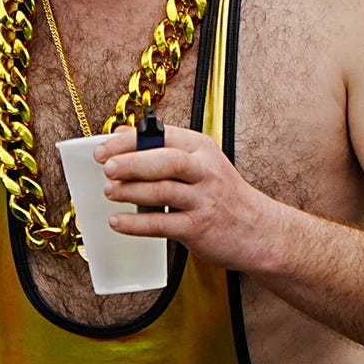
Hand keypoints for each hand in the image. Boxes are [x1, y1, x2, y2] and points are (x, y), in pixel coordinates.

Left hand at [97, 126, 290, 273]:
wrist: (259, 231)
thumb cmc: (222, 195)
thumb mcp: (199, 162)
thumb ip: (162, 147)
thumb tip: (121, 133)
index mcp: (202, 149)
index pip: (163, 137)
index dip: (129, 142)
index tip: (103, 149)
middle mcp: (205, 171)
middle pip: (166, 161)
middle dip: (132, 163)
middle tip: (106, 168)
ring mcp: (204, 200)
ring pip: (164, 191)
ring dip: (131, 191)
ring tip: (109, 192)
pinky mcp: (200, 228)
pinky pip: (163, 224)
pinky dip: (137, 224)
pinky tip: (118, 221)